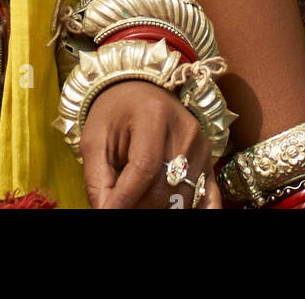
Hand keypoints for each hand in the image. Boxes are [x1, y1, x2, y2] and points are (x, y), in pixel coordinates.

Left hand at [79, 79, 219, 209]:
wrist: (139, 92)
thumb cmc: (114, 114)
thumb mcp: (95, 140)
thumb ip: (96, 179)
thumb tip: (105, 212)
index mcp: (154, 115)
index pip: (144, 168)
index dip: (125, 199)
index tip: (107, 213)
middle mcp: (184, 129)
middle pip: (164, 188)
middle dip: (138, 208)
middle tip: (118, 209)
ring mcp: (200, 145)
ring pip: (181, 197)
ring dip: (158, 209)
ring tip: (137, 205)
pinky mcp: (207, 158)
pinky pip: (209, 195)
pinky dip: (197, 210)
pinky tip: (182, 212)